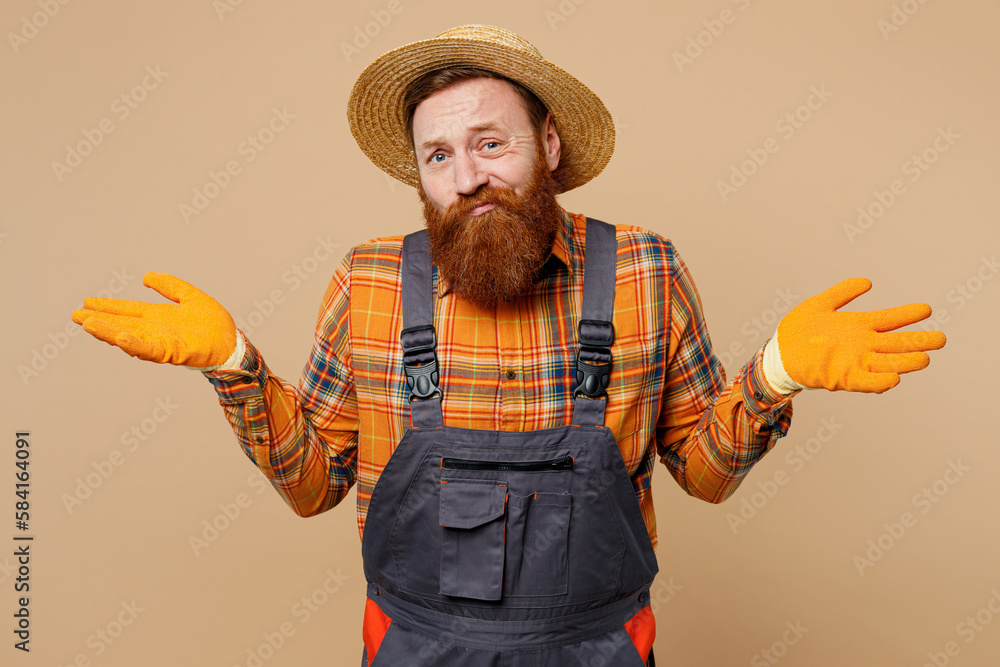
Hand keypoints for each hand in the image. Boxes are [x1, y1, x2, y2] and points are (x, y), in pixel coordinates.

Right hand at [71, 272, 236, 367]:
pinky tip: (120, 337)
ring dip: (109, 332)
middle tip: (75, 316)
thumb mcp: (190, 296)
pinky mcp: (174, 352)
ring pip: (130, 337)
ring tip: (90, 325)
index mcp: (157, 317)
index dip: (106, 307)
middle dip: (99, 321)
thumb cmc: (213, 324)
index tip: (85, 303)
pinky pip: (151, 349)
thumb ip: (170, 286)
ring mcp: (163, 342)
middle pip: (121, 324)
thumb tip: (147, 276)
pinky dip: (135, 344)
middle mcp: (155, 330)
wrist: (232, 343)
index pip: (127, 311)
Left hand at [777, 278, 945, 392]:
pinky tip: (894, 379)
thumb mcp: (819, 304)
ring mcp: (854, 362)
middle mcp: (861, 345)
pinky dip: (879, 383)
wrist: (778, 354)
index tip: (926, 309)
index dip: (907, 314)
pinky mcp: (842, 378)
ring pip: (887, 363)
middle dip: (918, 341)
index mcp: (858, 326)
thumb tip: (867, 282)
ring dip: (905, 362)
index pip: (889, 319)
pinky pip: (865, 382)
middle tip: (941, 339)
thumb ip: (842, 293)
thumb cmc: (799, 330)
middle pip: (896, 343)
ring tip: (924, 359)